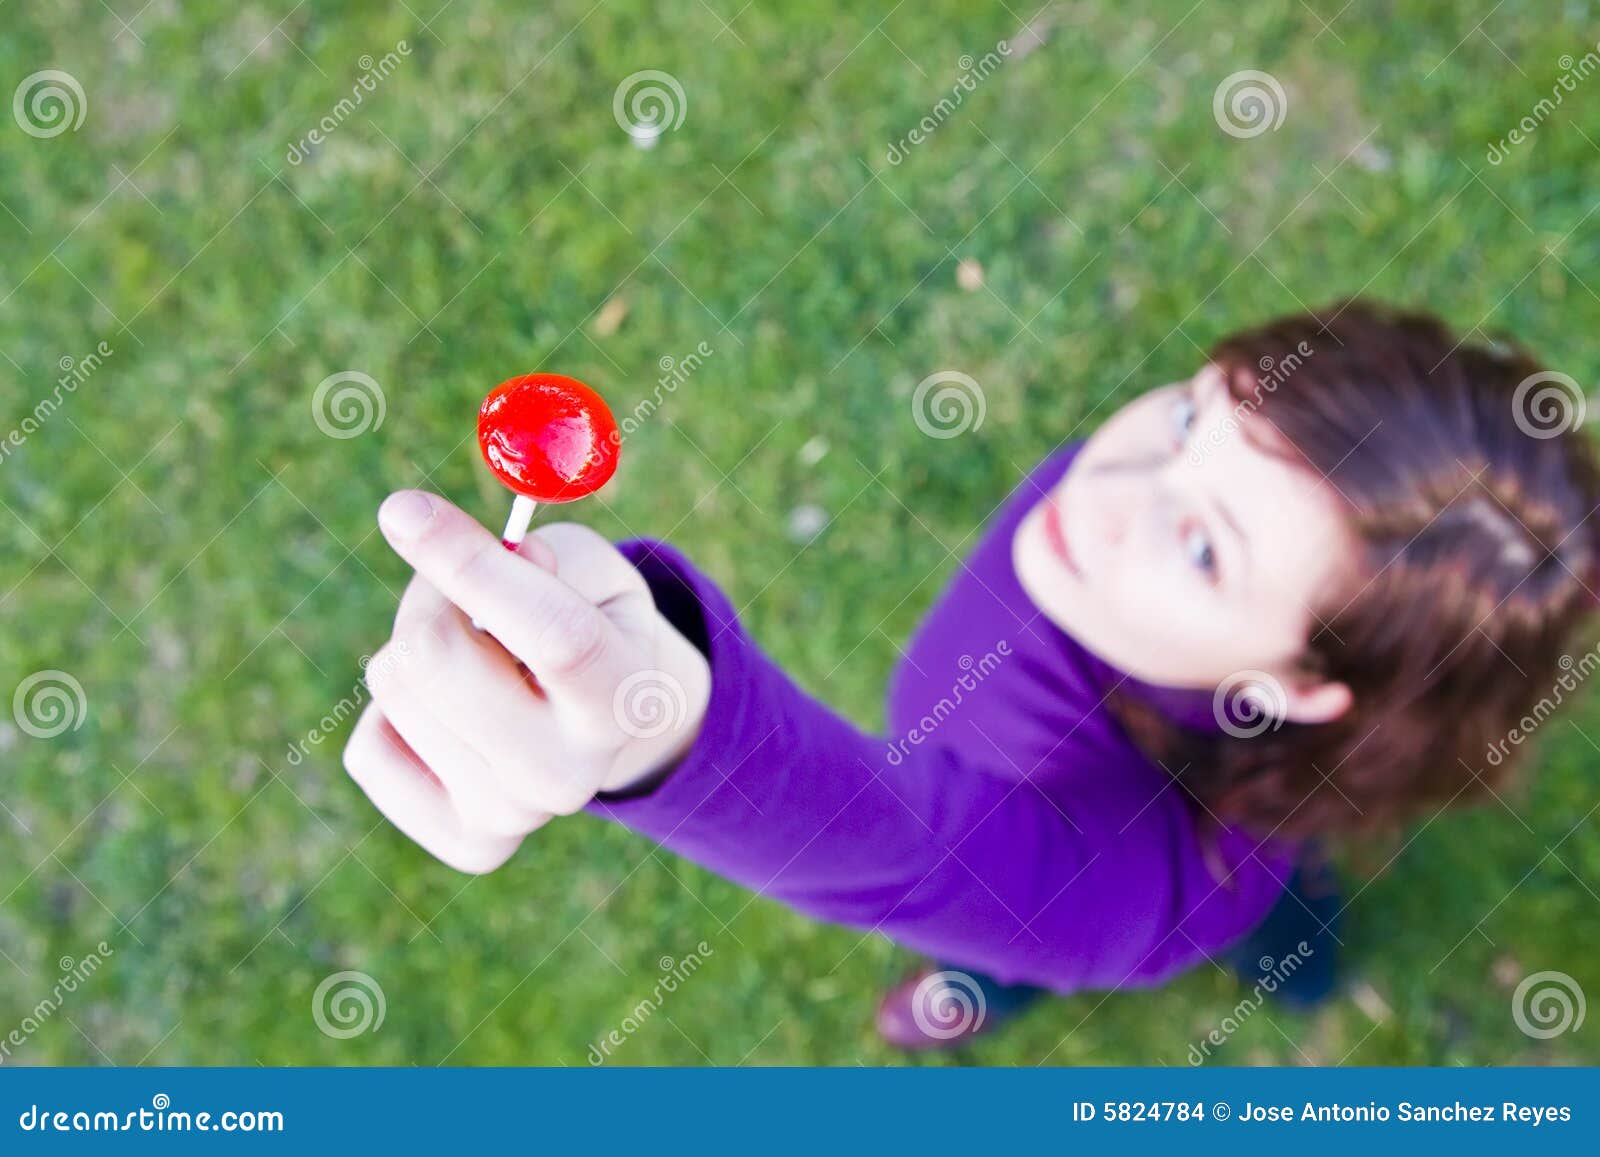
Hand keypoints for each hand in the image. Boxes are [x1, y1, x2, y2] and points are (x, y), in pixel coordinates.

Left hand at [342, 490, 710, 873]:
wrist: (605, 720)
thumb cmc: (588, 616)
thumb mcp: (587, 567)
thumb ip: (541, 557)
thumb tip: (470, 573)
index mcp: (620, 696)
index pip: (550, 633)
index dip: (471, 566)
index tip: (404, 509)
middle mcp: (570, 774)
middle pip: (434, 659)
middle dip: (429, 594)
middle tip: (457, 590)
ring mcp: (514, 817)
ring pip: (394, 687)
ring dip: (415, 645)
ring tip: (472, 653)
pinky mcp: (464, 842)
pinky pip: (370, 747)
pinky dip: (395, 708)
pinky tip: (449, 710)